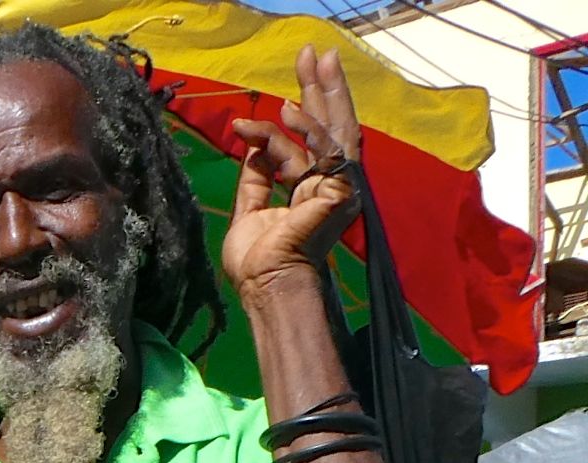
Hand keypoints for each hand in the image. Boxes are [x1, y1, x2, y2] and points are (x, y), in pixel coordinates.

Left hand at [222, 45, 360, 304]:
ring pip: (336, 129)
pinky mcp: (337, 191)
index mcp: (308, 193)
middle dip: (321, 89)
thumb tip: (253, 145)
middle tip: (313, 54)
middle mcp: (326, 188)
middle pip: (328, 128)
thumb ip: (254, 177)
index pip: (309, 144)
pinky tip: (286, 108)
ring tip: (314, 58)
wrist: (264, 284)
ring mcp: (336, 189)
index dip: (299, 115)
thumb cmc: (256, 263)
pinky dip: (305, 127)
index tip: (283, 93)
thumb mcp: (249, 210)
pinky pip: (324, 148)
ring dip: (325, 91)